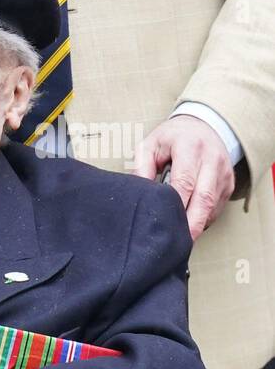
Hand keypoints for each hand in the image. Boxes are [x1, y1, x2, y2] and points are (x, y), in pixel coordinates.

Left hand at [133, 115, 234, 239]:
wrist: (204, 126)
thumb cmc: (173, 137)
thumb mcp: (151, 144)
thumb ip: (142, 167)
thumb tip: (138, 194)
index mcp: (189, 147)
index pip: (185, 181)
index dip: (176, 205)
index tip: (167, 222)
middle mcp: (211, 160)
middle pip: (203, 199)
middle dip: (191, 224)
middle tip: (178, 242)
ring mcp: (223, 173)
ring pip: (212, 206)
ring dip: (197, 224)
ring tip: (180, 237)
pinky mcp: (229, 184)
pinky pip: (217, 207)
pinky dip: (203, 219)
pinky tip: (190, 223)